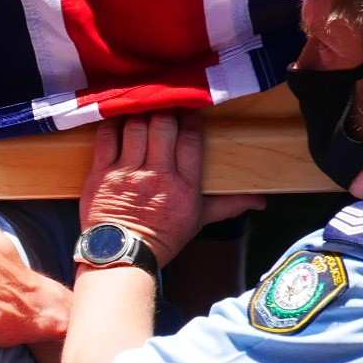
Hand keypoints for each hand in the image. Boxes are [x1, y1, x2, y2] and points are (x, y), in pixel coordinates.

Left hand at [79, 113, 259, 266]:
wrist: (122, 255)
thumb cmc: (161, 237)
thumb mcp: (199, 220)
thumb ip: (229, 205)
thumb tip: (261, 201)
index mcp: (184, 185)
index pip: (190, 140)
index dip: (190, 118)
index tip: (189, 109)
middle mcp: (156, 175)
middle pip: (163, 126)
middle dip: (164, 112)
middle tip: (163, 108)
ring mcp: (126, 173)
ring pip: (136, 127)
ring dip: (139, 115)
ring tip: (141, 111)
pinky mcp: (101, 174)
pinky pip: (106, 138)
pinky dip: (112, 124)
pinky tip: (117, 119)